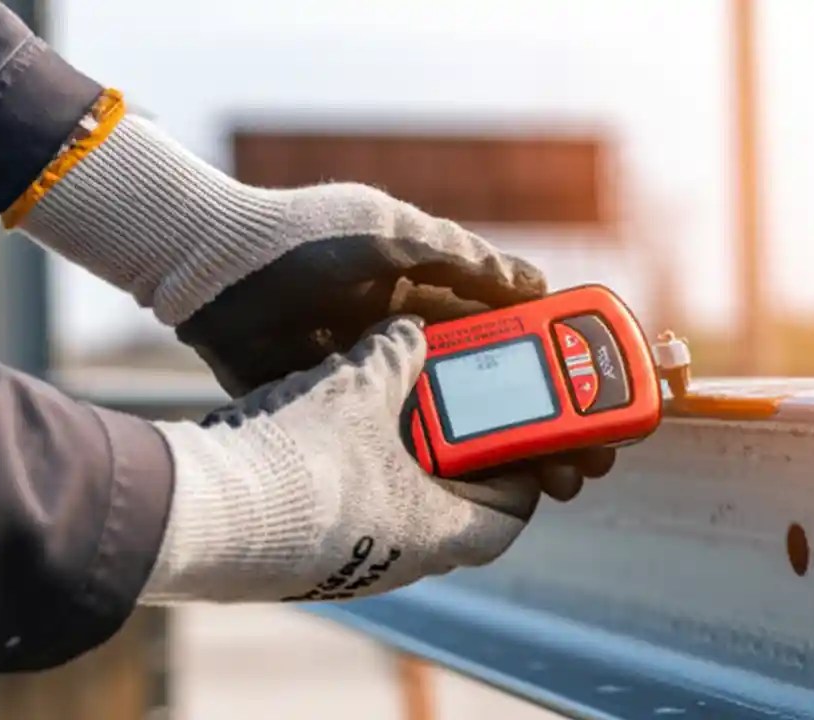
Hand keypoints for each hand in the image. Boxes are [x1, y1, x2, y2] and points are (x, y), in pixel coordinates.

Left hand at [15, 112, 614, 491]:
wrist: (214, 271)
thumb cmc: (303, 238)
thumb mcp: (389, 233)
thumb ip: (456, 256)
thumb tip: (533, 285)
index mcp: (435, 296)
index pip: (516, 335)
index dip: (561, 364)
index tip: (599, 392)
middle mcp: (418, 344)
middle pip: (503, 393)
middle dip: (551, 424)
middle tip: (588, 459)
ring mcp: (384, 384)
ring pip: (464, 429)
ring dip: (513, 456)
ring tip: (555, 484)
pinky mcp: (347, 415)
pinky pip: (407, 449)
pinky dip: (450, 474)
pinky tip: (485, 497)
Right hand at [142, 318, 544, 602]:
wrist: (198, 512)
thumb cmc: (296, 456)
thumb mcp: (359, 387)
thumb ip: (395, 354)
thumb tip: (411, 329)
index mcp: (432, 530)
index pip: (508, 519)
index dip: (521, 480)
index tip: (518, 445)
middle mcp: (398, 563)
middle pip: (456, 519)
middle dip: (460, 468)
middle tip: (455, 423)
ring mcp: (348, 571)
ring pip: (400, 523)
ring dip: (405, 477)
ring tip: (393, 423)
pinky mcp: (303, 567)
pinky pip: (351, 528)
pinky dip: (359, 489)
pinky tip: (333, 446)